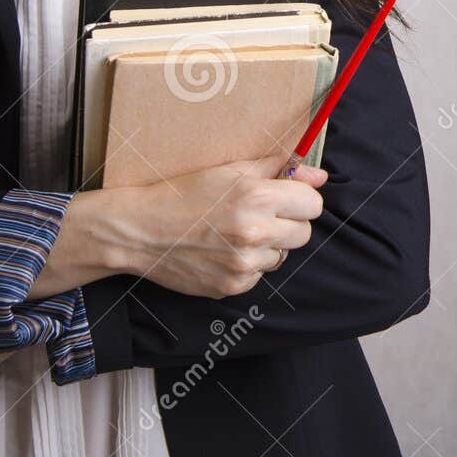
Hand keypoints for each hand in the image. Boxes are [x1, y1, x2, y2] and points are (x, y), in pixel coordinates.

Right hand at [97, 151, 328, 299]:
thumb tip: (318, 175)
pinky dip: (247, 264)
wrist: (138, 231)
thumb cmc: (182, 194)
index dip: (301, 199)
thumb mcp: (228, 170)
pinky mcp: (232, 287)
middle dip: (288, 223)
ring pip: (282, 256)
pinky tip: (222, 251)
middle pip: (304, 233)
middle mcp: (254, 233)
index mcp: (256, 197)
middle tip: (260, 215)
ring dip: (268, 245)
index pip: (313, 204)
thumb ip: (277, 169)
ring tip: (234, 233)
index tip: (286, 198)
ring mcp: (244, 264)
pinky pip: (259, 275)